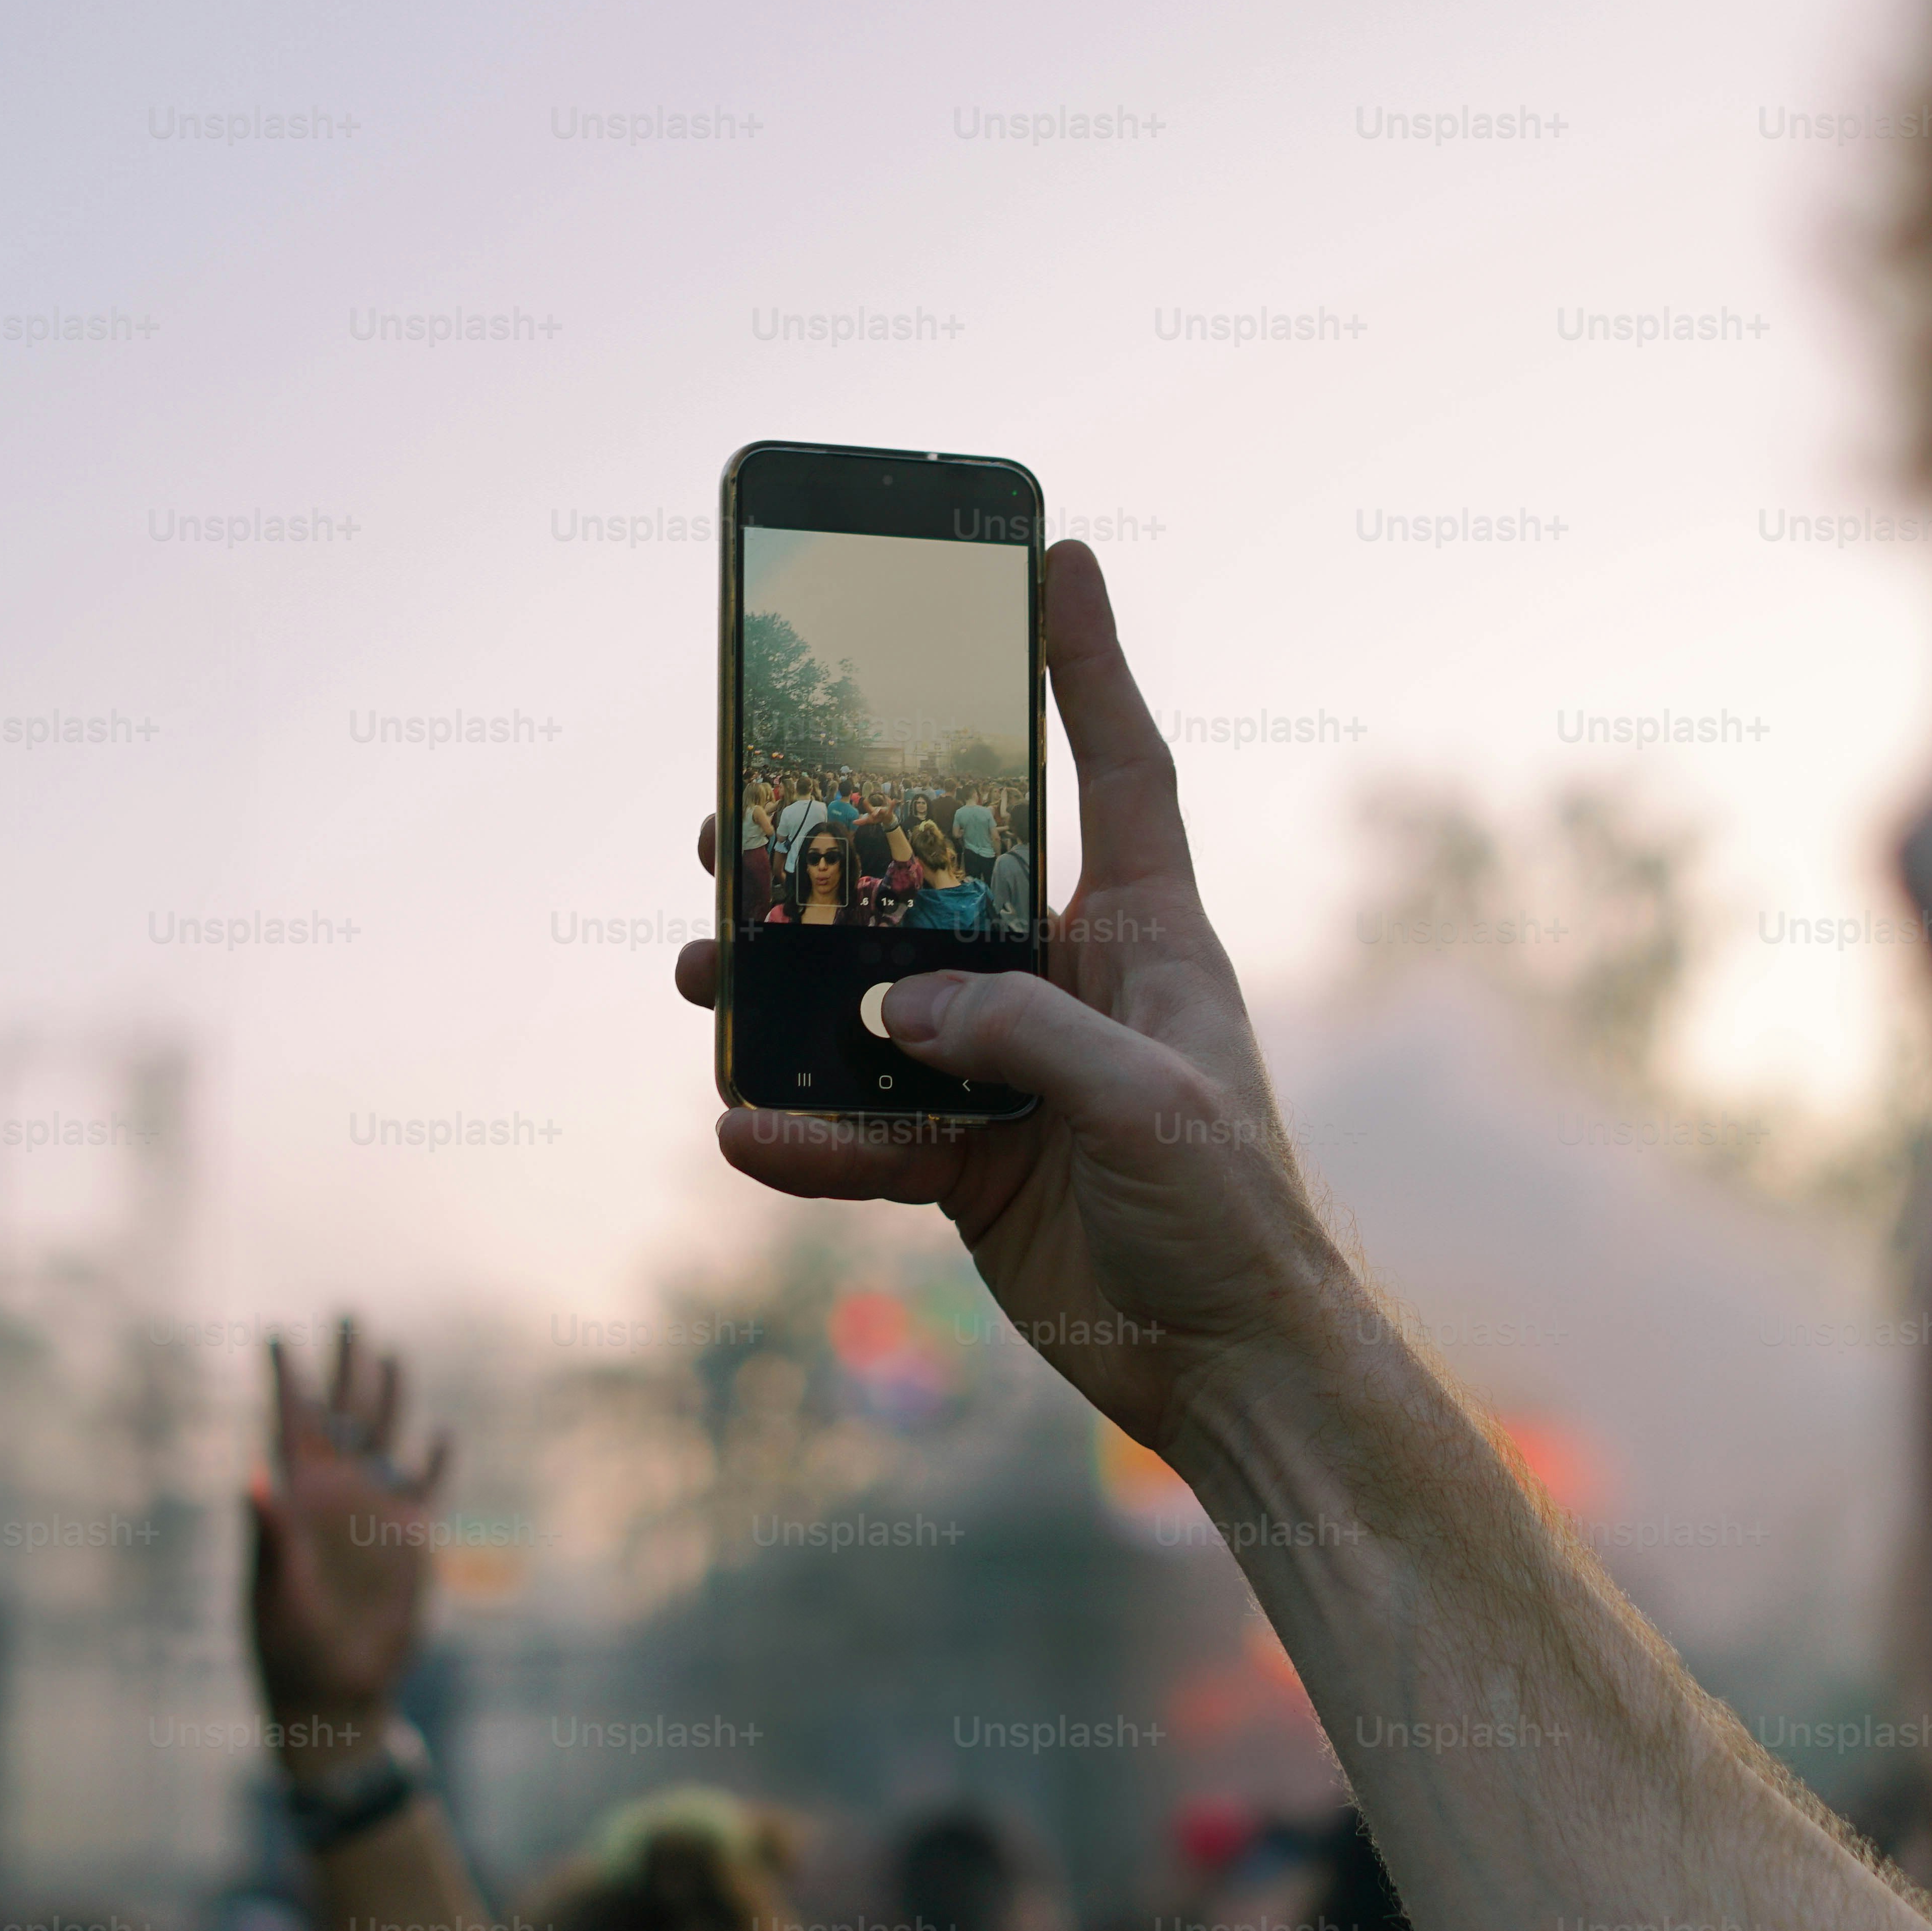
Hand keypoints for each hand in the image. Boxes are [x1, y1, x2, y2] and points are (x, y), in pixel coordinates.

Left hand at [247, 1318, 451, 1774]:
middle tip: (347, 1313)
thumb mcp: (273, 1589)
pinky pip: (427, 1486)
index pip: (289, 1422)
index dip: (284, 1378)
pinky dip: (435, 1459)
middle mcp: (335, 1493)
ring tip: (388, 1351)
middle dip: (344, 1364)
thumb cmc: (287, 1647)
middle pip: (342, 1412)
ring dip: (387, 1394)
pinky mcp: (412, 1539)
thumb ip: (269, 1532)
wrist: (333, 1692)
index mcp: (296, 1496)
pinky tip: (439, 1434)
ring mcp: (373, 1512)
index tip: (275, 1336)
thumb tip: (251, 1473)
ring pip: (384, 1436)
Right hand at [672, 540, 1355, 1450]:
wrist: (1232, 1371)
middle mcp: (1073, 986)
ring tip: (699, 974)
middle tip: (733, 814)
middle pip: (939, 883)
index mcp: (1149, 938)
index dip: (1087, 664)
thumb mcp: (1145, 1106)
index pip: (1116, 769)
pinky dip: (801, 1138)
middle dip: (839, 844)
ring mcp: (1012, 1072)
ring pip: (873, 1003)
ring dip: (785, 990)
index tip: (1056, 559)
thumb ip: (1020, 1037)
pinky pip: (863, 1132)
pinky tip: (740, 1134)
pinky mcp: (971, 1161)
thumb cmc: (1232, 1216)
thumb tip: (894, 1003)